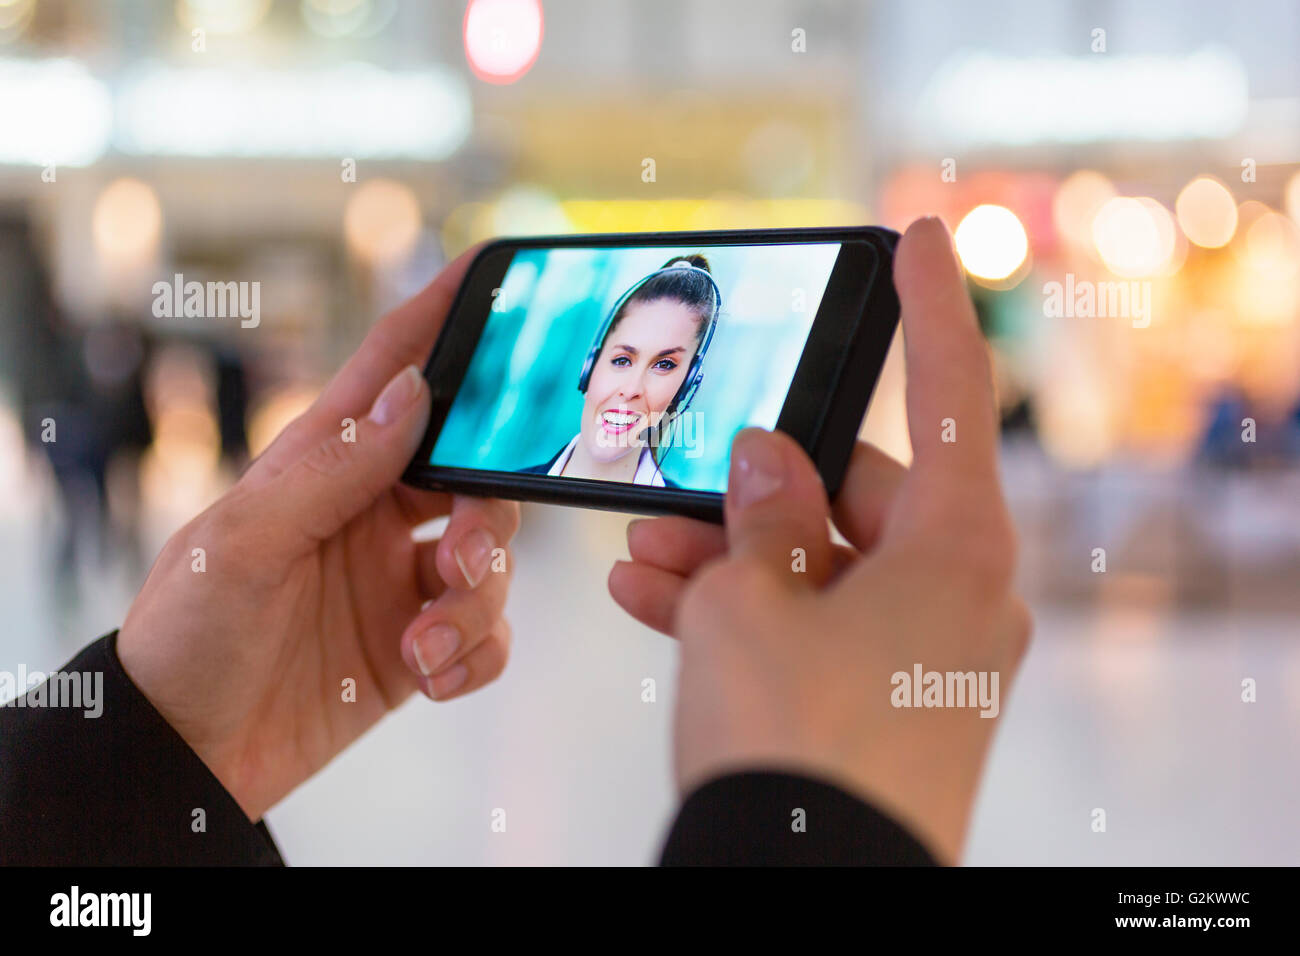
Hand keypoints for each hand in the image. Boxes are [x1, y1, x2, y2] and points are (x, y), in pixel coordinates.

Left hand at [117, 247, 519, 821]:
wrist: (186, 757)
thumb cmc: (188, 635)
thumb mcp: (245, 542)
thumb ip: (334, 469)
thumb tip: (413, 395)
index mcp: (326, 466)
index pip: (396, 372)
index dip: (445, 315)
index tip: (495, 270)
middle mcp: (373, 512)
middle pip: (476, 476)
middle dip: (489, 518)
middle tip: (461, 556)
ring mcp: (400, 577)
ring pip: (494, 560)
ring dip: (478, 603)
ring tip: (425, 643)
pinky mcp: (420, 642)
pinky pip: (489, 632)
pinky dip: (476, 654)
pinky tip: (429, 674)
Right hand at [608, 217, 1030, 863]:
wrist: (805, 890)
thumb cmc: (796, 741)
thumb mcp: (752, 601)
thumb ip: (760, 516)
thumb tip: (769, 460)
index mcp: (957, 545)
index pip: (951, 391)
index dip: (928, 305)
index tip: (918, 235)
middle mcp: (958, 593)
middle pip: (858, 495)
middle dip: (755, 487)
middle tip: (678, 487)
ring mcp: (926, 652)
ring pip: (822, 567)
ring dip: (733, 555)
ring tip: (643, 555)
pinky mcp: (890, 703)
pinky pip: (817, 629)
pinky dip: (748, 612)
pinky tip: (659, 600)